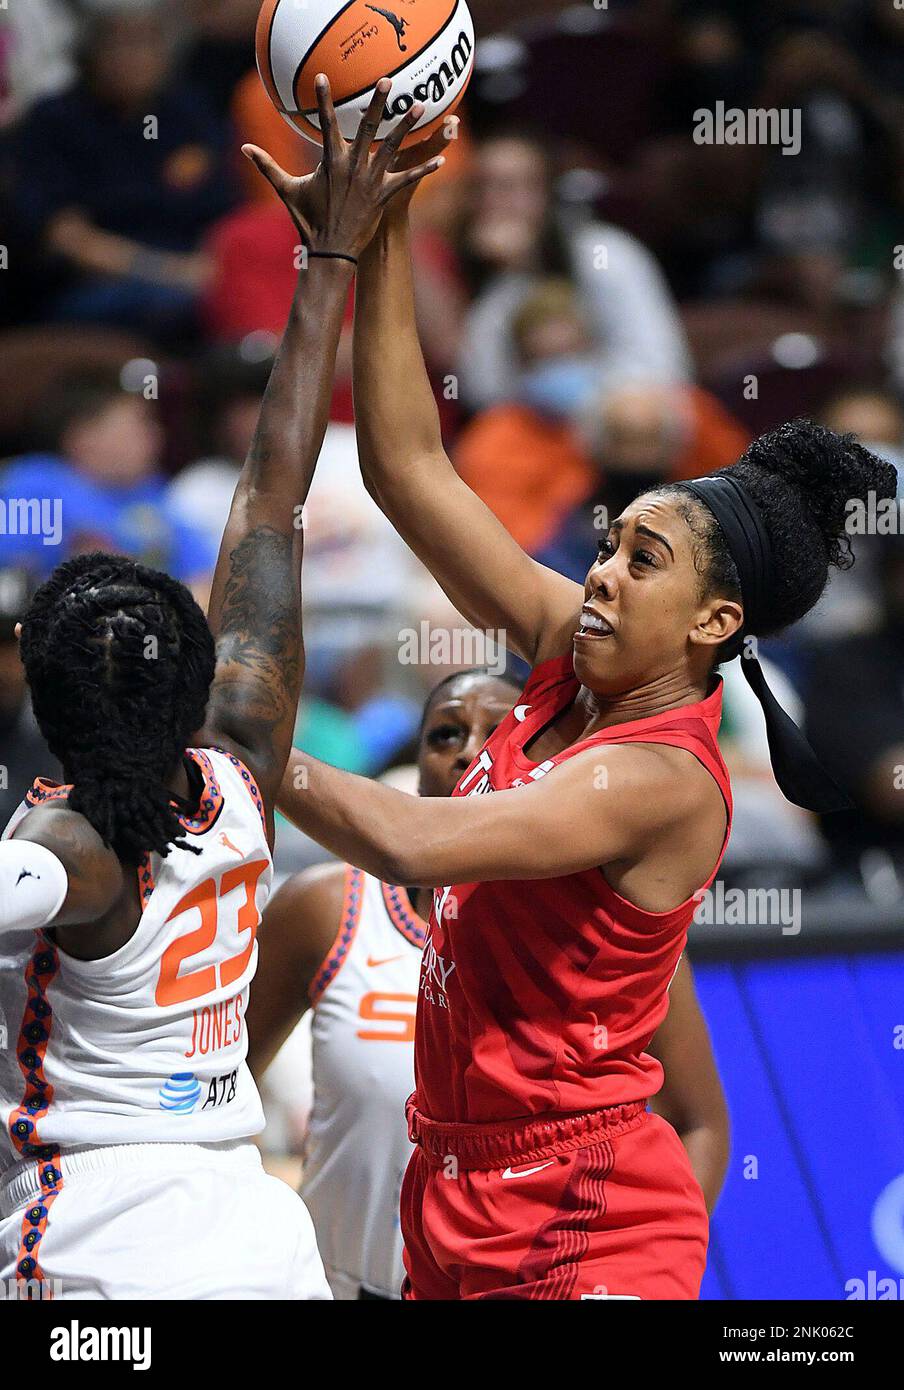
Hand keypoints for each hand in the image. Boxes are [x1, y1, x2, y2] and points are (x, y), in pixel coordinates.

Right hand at [242, 76, 444, 260]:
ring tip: (420, 107)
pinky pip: (406, 180)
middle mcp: (353, 167)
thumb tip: (243, 149)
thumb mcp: (287, 190)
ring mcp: (370, 181)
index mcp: (331, 162)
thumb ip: (267, 165)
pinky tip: (441, 161)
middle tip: (387, 82)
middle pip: (368, 128)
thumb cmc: (308, 220)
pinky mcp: (383, 196)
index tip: (322, 77)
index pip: (328, 123)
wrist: (329, 251)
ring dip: (406, 127)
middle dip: (378, 103)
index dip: (324, 100)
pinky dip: (423, 171)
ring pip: (392, 148)